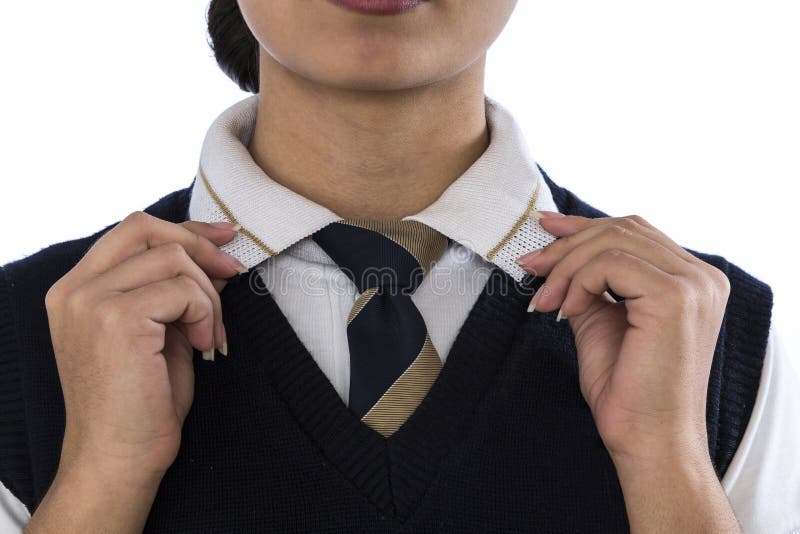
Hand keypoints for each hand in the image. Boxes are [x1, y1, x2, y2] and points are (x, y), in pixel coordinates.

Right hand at [44, 212, 244, 483]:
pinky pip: (183, 289)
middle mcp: (75, 289)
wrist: (119, 457)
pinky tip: (203, 345)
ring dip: (207, 295)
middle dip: (200, 246)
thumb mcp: (159, 331)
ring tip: (208, 335)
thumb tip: (215, 256)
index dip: (184, 228)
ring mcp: (90, 301)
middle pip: (146, 229)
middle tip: (233, 272)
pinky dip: (205, 313)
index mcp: (77, 289)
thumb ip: (174, 290)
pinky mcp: (115, 318)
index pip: (132, 231)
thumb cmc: (141, 402)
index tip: (223, 238)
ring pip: (173, 258)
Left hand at [517, 213, 730, 463]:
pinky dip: (578, 282)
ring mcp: (693, 285)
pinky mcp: (675, 297)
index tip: (545, 228)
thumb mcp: (600, 322)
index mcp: (692, 281)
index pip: (635, 232)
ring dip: (566, 267)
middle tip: (531, 266)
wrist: (647, 440)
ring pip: (612, 243)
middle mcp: (702, 276)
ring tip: (544, 300)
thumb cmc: (627, 391)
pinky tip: (565, 311)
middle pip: (622, 230)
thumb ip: (589, 285)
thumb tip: (555, 255)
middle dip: (567, 244)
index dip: (584, 226)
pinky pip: (609, 265)